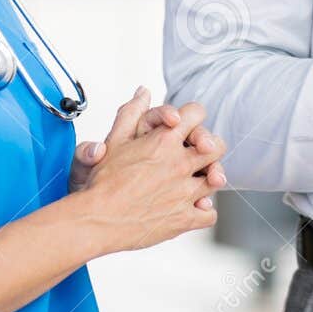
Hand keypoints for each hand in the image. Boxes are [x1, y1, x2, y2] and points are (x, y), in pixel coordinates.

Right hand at [70, 88, 225, 251]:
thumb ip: (132, 112)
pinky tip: (192, 208)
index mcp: (164, 141)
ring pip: (216, 179)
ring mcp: (184, 193)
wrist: (95, 220)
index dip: (194, 117)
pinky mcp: (184, 218)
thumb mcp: (114, 140)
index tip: (187, 126)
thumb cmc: (102, 182)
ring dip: (207, 179)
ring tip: (194, 182)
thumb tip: (143, 91)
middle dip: (210, 147)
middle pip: (217, 146)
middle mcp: (179, 164)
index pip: (197, 113)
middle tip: (199, 154)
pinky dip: (203, 212)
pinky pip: (209, 214)